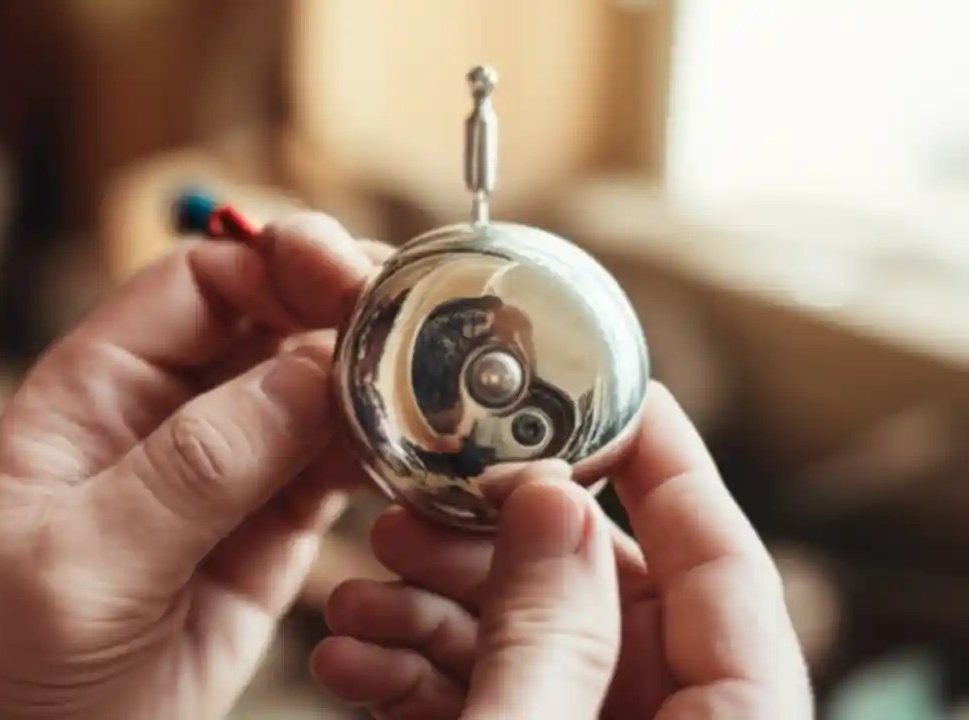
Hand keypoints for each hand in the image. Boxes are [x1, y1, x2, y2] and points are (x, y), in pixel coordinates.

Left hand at [0, 214, 388, 718]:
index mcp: (101, 387)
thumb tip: (306, 377)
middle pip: (275, 322)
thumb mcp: (81, 559)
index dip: (281, 261)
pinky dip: (384, 459)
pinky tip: (416, 457)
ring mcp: (225, 475)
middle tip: (418, 325)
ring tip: (435, 390)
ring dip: (379, 385)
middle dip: (348, 311)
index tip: (351, 279)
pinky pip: (337, 473)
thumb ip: (193, 469)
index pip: (203, 280)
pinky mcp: (267, 536)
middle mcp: (169, 416)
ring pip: (319, 395)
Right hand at [311, 385, 813, 717]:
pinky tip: (352, 658)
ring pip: (529, 643)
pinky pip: (491, 699)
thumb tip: (550, 502)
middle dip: (486, 546)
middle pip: (600, 591)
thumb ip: (549, 638)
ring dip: (430, 614)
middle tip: (413, 508)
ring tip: (357, 597)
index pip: (723, 561)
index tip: (605, 383)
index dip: (665, 457)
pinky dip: (418, 677)